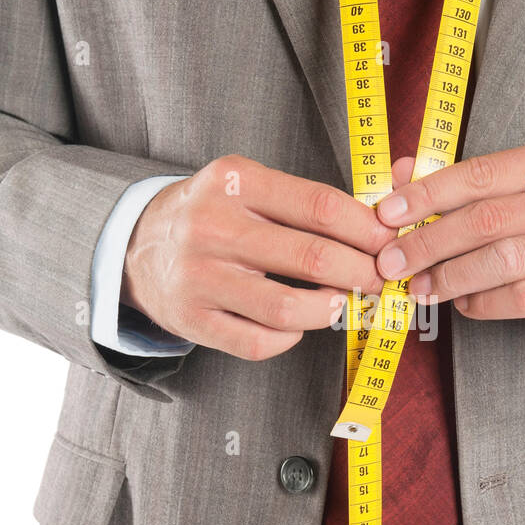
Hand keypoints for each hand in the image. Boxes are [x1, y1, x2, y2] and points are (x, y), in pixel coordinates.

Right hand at [121, 156, 394, 358]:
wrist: (136, 244)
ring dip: (331, 310)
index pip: (320, 206)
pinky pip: (259, 342)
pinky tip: (298, 325)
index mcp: (235, 182)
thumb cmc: (212, 214)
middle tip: (378, 278)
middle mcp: (213, 226)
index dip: (367, 229)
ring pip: (288, 309)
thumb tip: (379, 221)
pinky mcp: (193, 319)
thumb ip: (305, 199)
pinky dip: (291, 339)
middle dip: (362, 272)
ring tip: (342, 302)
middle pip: (313, 258)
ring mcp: (200, 277)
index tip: (389, 242)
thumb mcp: (248, 184)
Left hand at [374, 137, 524, 331]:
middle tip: (392, 262)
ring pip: (501, 261)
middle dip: (429, 242)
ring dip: (450, 278)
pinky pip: (521, 296)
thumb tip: (400, 173)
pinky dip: (483, 303)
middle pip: (487, 219)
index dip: (428, 194)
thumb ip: (469, 181)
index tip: (387, 213)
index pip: (481, 173)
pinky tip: (464, 304)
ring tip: (421, 287)